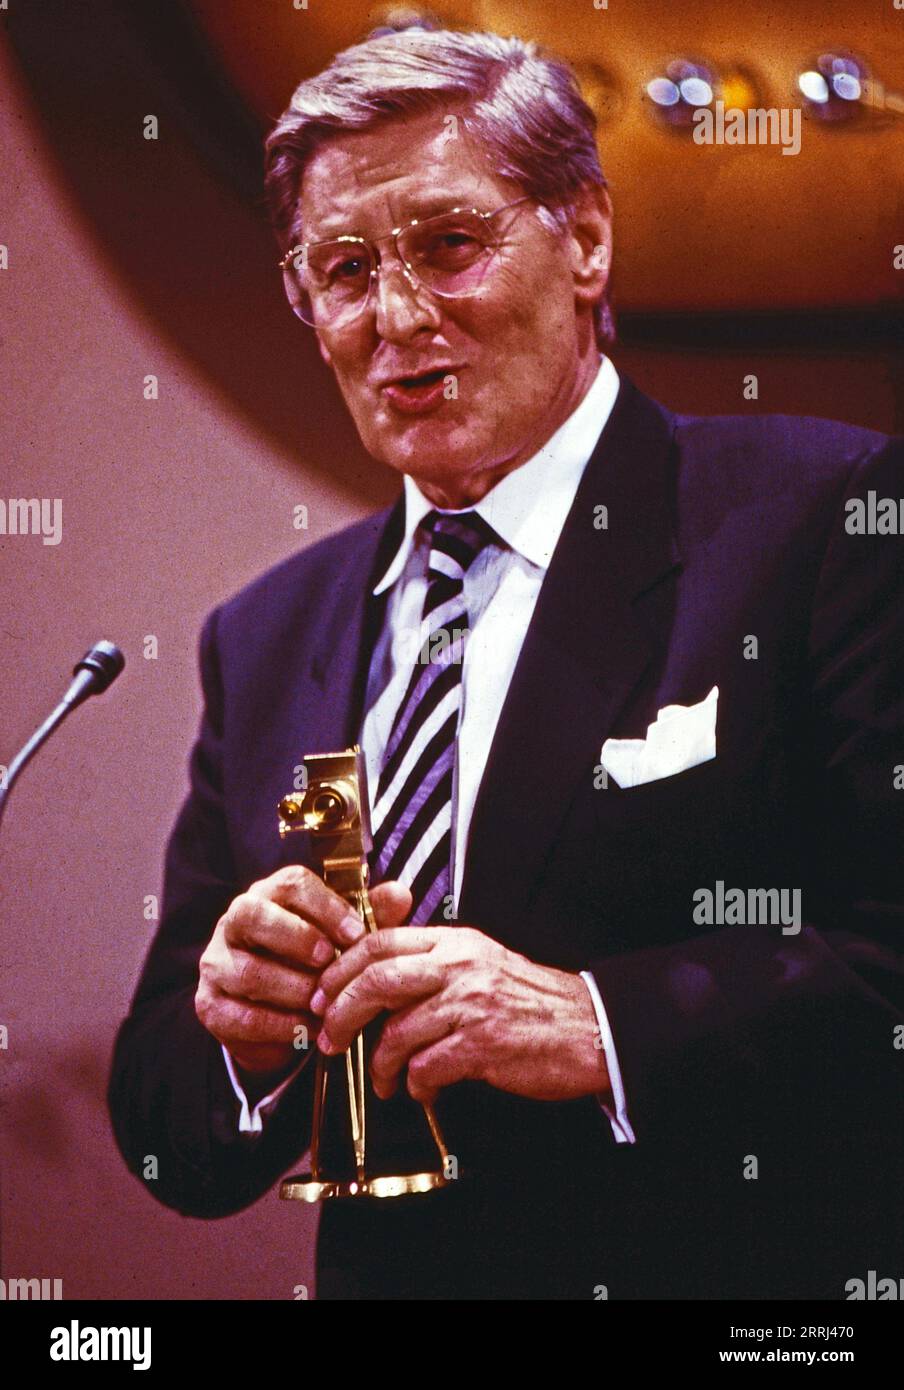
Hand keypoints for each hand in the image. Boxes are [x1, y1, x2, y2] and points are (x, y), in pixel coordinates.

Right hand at [194, 865, 409, 1080]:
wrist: (278, 1017)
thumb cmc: (315, 964)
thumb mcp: (346, 939)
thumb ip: (371, 916)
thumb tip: (400, 894)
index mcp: (270, 895)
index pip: (290, 883)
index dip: (326, 907)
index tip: (358, 935)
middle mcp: (235, 921)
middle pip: (252, 914)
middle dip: (296, 938)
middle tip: (329, 961)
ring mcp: (217, 963)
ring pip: (249, 971)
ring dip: (294, 990)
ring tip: (326, 1004)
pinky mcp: (210, 1005)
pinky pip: (242, 1016)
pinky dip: (281, 1026)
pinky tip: (310, 1029)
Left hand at [310, 911, 610, 1106]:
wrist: (590, 1027)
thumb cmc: (532, 1001)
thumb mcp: (481, 962)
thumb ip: (435, 964)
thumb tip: (377, 981)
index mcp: (455, 942)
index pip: (380, 941)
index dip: (341, 969)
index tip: (323, 995)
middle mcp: (461, 966)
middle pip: (377, 979)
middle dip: (341, 1013)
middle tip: (330, 1039)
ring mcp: (472, 1004)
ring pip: (396, 1031)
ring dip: (380, 1064)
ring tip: (384, 1079)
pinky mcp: (483, 1045)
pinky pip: (426, 1067)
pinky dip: (416, 1085)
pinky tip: (423, 1090)